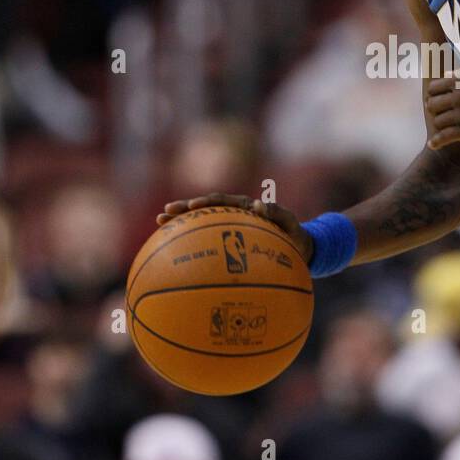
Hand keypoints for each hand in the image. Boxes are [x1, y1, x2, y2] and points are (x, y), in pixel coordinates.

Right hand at [156, 193, 312, 264]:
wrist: (299, 251)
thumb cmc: (294, 236)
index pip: (222, 201)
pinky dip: (192, 248)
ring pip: (201, 226)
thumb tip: (259, 205)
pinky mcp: (227, 245)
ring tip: (160, 225)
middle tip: (164, 213)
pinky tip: (174, 259)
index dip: (205, 202)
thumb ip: (278, 214)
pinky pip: (208, 246)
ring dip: (181, 225)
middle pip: (203, 210)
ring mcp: (229, 230)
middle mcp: (233, 216)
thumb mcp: (291, 224)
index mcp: (245, 208)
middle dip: (183, 210)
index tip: (191, 206)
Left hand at [425, 67, 459, 148]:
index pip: (433, 88)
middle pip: (432, 106)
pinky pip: (444, 137)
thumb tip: (448, 74)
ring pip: (438, 122)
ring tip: (444, 131)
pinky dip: (437, 142)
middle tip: (441, 117)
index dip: (434, 96)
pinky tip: (434, 145)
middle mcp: (458, 96)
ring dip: (440, 127)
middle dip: (435, 112)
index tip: (438, 103)